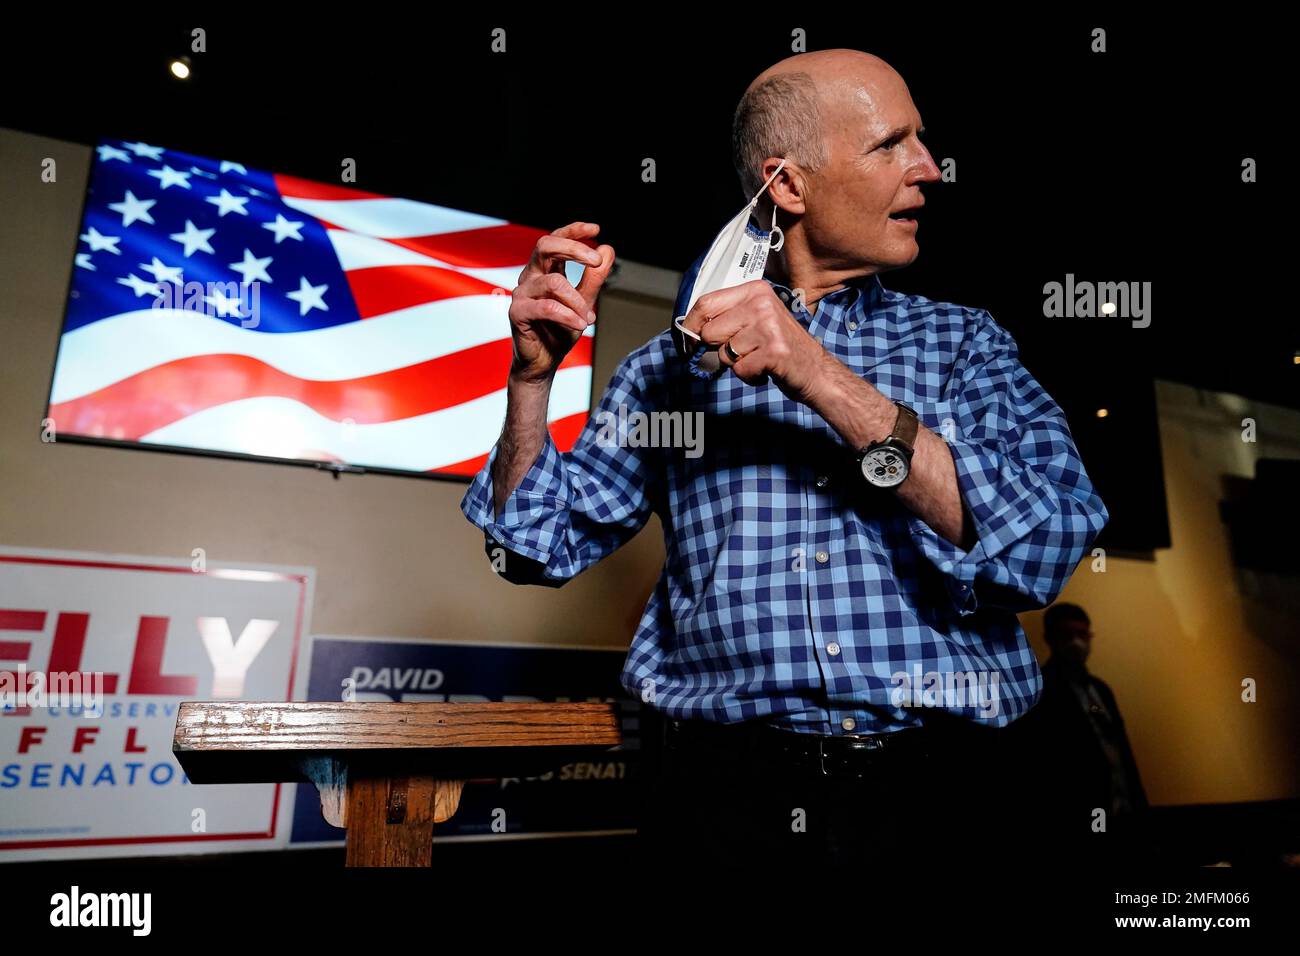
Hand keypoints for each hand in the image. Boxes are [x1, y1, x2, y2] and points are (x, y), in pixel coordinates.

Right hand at [508, 222, 614, 383]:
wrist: (543, 363)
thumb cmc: (559, 331)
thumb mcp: (584, 302)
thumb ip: (594, 278)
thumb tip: (607, 249)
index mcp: (544, 270)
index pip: (556, 239)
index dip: (573, 231)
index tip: (596, 229)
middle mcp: (531, 276)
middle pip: (546, 245)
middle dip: (574, 249)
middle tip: (597, 261)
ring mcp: (522, 293)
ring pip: (554, 281)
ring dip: (577, 299)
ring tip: (590, 318)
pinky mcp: (517, 312)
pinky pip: (547, 307)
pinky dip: (568, 315)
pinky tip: (582, 324)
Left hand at [679, 279, 829, 402]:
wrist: (816, 370)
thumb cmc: (780, 346)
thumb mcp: (756, 319)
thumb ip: (728, 317)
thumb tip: (690, 329)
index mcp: (755, 290)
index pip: (706, 302)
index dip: (691, 325)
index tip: (689, 340)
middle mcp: (761, 303)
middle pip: (710, 331)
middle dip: (719, 349)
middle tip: (741, 352)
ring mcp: (768, 326)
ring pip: (724, 353)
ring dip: (737, 364)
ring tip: (759, 358)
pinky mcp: (773, 351)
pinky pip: (739, 370)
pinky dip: (749, 376)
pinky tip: (766, 368)